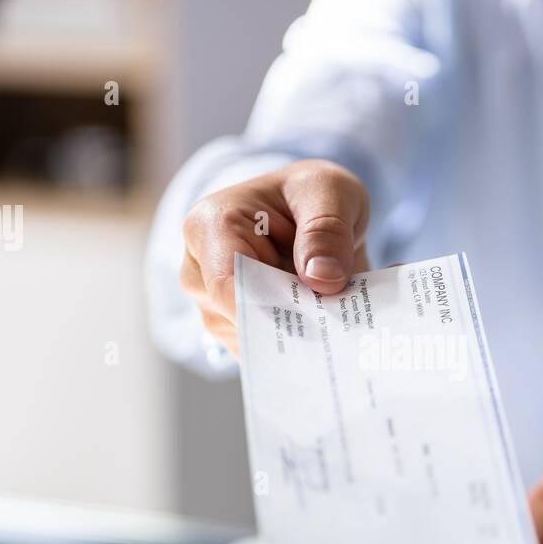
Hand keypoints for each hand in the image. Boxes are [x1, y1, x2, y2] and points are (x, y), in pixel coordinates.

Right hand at [180, 159, 370, 355]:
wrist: (307, 212)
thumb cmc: (308, 194)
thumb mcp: (329, 190)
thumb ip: (328, 227)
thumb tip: (322, 278)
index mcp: (210, 227)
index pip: (227, 286)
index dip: (269, 309)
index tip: (315, 317)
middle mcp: (201, 273)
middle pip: (241, 320)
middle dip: (293, 325)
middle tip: (341, 322)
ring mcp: (216, 308)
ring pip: (256, 344)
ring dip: (301, 339)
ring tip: (339, 321)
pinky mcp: (239, 332)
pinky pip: (267, 354)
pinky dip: (300, 348)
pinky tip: (330, 336)